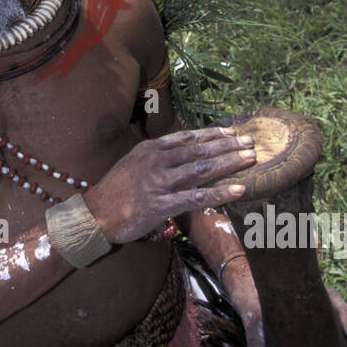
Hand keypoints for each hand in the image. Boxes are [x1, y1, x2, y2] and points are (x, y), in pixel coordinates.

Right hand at [83, 126, 255, 244]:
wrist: (94, 214)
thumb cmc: (115, 190)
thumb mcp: (133, 163)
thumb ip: (157, 157)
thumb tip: (182, 152)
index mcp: (151, 150)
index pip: (188, 138)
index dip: (212, 134)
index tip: (231, 132)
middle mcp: (157, 162)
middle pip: (200, 150)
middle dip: (228, 145)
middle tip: (250, 141)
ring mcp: (160, 183)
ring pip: (202, 169)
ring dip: (230, 163)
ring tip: (251, 159)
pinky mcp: (162, 205)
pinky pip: (198, 197)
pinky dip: (221, 193)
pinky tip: (239, 189)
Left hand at [220, 259, 346, 346]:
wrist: (242, 286)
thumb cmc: (249, 299)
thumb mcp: (252, 318)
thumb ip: (256, 342)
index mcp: (305, 290)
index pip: (335, 302)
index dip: (346, 320)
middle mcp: (314, 297)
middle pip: (342, 311)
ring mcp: (315, 306)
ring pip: (340, 318)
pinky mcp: (311, 317)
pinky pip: (332, 324)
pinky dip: (342, 336)